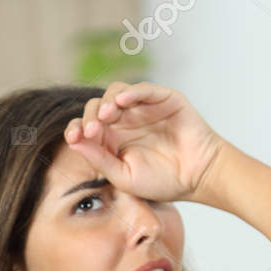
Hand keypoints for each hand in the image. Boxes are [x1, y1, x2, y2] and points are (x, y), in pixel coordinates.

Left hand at [63, 81, 226, 202]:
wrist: (197, 177)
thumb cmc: (161, 181)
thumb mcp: (123, 176)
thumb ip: (99, 159)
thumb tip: (74, 142)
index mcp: (110, 139)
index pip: (85, 126)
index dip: (76, 128)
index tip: (73, 137)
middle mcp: (123, 121)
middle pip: (97, 107)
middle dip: (90, 117)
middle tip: (92, 131)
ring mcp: (142, 108)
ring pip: (116, 92)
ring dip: (107, 102)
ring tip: (106, 116)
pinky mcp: (163, 99)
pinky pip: (144, 89)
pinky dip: (132, 91)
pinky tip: (122, 99)